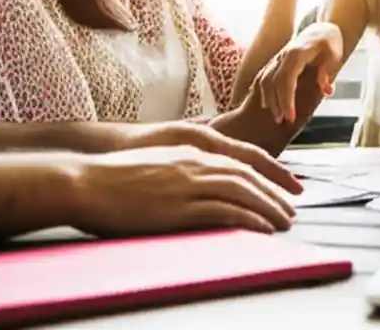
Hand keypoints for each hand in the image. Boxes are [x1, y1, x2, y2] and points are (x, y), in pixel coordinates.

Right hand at [72, 145, 295, 235]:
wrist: (86, 181)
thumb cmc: (113, 177)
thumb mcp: (155, 164)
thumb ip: (181, 170)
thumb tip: (196, 183)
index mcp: (190, 151)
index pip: (241, 159)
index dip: (268, 172)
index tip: (287, 184)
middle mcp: (195, 163)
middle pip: (248, 175)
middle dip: (275, 192)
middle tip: (293, 209)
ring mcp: (188, 184)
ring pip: (242, 192)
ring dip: (268, 208)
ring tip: (285, 222)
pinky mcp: (179, 207)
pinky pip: (224, 212)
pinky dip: (248, 219)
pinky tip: (262, 229)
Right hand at [251, 22, 342, 123]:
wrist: (320, 30)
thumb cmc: (329, 43)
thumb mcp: (334, 55)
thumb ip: (327, 71)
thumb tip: (326, 91)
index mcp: (296, 54)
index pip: (286, 79)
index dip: (287, 99)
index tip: (291, 117)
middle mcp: (283, 56)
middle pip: (273, 82)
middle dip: (277, 103)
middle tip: (282, 121)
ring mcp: (277, 58)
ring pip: (265, 79)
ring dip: (269, 99)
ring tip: (276, 117)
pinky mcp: (275, 61)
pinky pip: (263, 76)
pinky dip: (263, 91)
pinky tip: (266, 104)